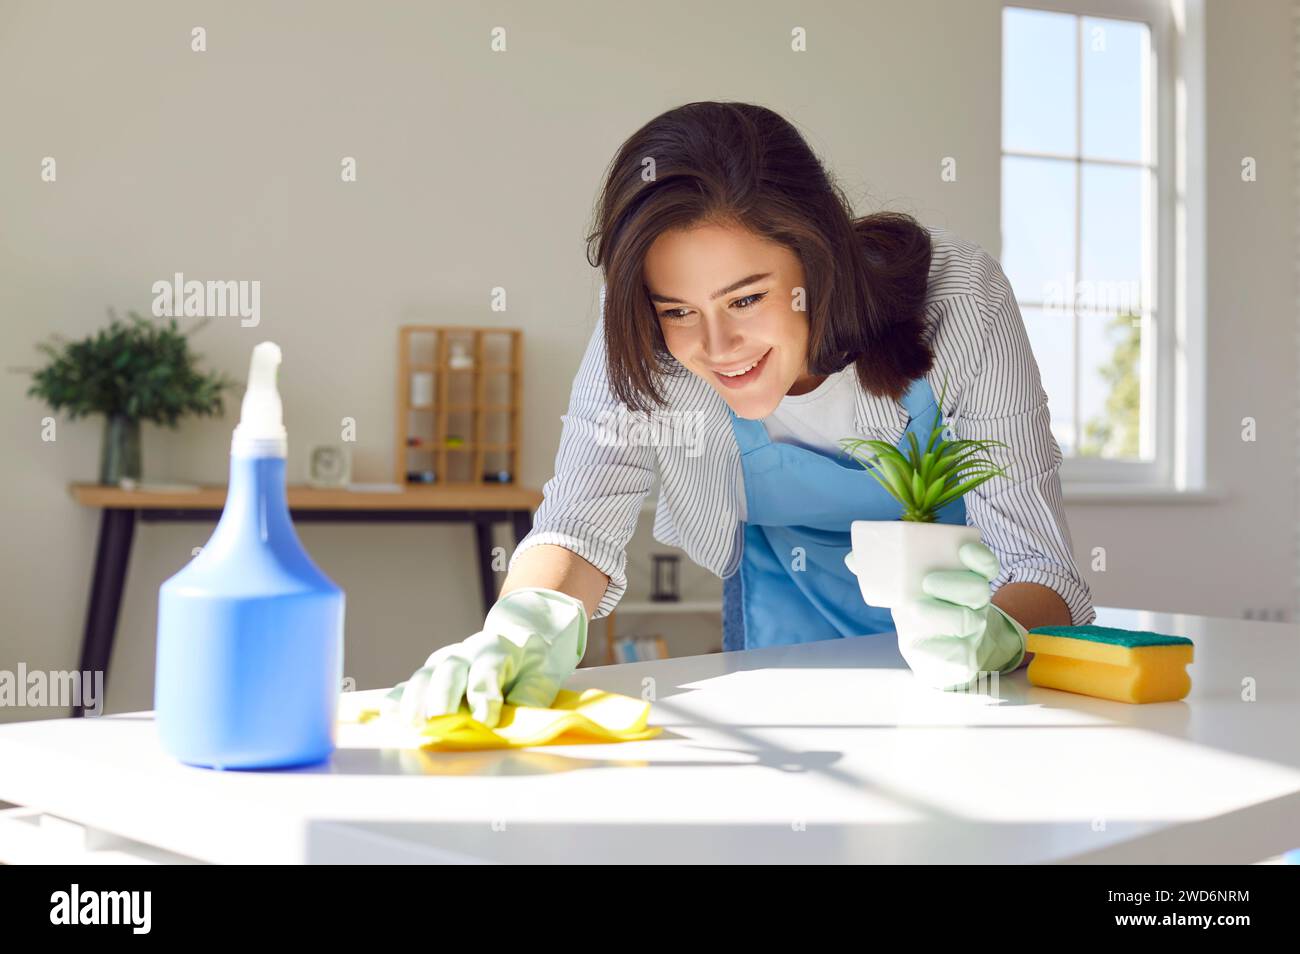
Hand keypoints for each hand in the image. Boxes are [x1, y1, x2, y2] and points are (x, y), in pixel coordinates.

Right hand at [383, 587, 587, 727]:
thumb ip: (533, 693)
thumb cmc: (528, 663)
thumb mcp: (542, 674)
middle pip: (450, 671)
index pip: (486, 671)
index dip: (485, 696)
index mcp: (494, 649)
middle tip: (441, 720)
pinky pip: (406, 688)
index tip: (485, 721)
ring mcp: (441, 664)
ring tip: (414, 724)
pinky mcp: (427, 677)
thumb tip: (522, 711)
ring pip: (424, 677)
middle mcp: (464, 653)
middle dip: (444, 696)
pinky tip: (391, 716)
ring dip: (416, 701)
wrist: (515, 640)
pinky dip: (397, 701)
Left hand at [890, 541, 1026, 690]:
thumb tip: (853, 558)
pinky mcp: (964, 656)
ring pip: (967, 620)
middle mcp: (976, 604)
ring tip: (914, 609)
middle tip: (926, 582)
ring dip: (941, 613)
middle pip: (978, 590)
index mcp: (967, 580)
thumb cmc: (926, 607)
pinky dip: (938, 647)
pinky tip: (919, 642)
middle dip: (955, 583)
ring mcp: (972, 631)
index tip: (962, 549)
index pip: (985, 565)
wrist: (939, 650)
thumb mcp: (910, 589)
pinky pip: (959, 653)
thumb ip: (885, 572)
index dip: (979, 556)